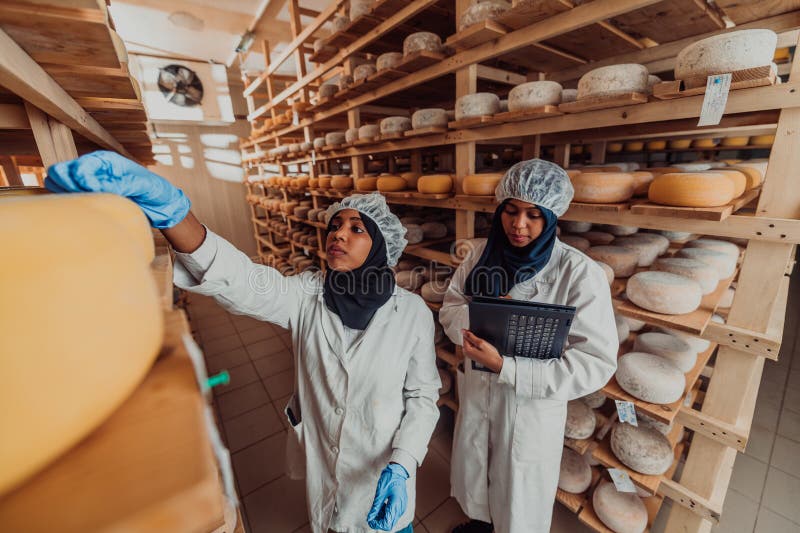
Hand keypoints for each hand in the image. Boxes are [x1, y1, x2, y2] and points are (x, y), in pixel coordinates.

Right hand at [45, 150, 190, 228]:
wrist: (161, 205)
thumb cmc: (155, 190)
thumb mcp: (144, 185)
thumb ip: (123, 184)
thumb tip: (99, 187)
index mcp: (105, 160)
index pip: (80, 166)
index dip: (81, 179)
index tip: (93, 190)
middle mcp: (92, 169)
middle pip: (59, 172)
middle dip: (68, 185)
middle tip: (88, 198)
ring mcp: (86, 183)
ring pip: (57, 185)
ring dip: (66, 195)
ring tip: (90, 204)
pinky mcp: (86, 197)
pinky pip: (65, 198)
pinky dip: (68, 203)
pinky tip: (86, 210)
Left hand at [367, 463, 408, 530]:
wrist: (398, 472)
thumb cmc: (389, 479)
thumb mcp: (380, 493)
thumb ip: (375, 507)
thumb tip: (370, 518)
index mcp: (396, 505)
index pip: (387, 523)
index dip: (377, 524)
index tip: (370, 519)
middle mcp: (400, 508)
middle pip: (389, 524)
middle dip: (379, 522)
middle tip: (371, 515)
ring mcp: (402, 507)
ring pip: (391, 520)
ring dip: (382, 517)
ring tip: (376, 508)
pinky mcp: (401, 505)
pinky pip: (393, 514)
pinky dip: (386, 513)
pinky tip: (381, 506)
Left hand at [461, 329, 503, 372]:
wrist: (495, 363)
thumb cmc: (490, 355)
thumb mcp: (481, 343)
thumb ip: (471, 336)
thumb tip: (463, 331)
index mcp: (466, 350)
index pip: (464, 337)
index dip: (471, 334)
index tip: (476, 336)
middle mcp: (466, 353)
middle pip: (467, 340)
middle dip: (473, 339)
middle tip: (481, 342)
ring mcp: (469, 355)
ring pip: (470, 343)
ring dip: (475, 342)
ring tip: (483, 346)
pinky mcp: (472, 355)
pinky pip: (472, 347)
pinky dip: (477, 346)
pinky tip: (482, 348)